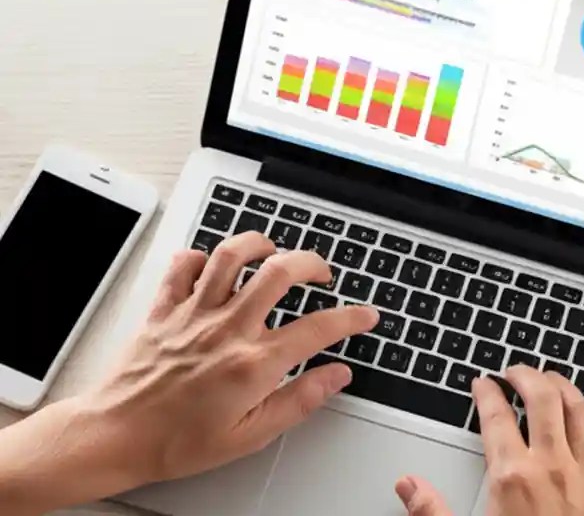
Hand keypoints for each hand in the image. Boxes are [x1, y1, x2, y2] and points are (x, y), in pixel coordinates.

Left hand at [92, 232, 377, 483]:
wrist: (113, 436)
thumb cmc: (175, 442)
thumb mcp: (250, 437)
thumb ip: (299, 401)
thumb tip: (336, 377)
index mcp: (253, 363)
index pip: (319, 328)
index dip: (352, 317)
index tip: (366, 316)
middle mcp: (227, 329)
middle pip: (281, 272)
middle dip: (313, 264)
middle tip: (322, 275)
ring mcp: (194, 314)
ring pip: (232, 255)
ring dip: (260, 245)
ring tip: (273, 253)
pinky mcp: (165, 309)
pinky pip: (184, 266)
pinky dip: (202, 258)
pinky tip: (214, 267)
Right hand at [395, 366, 583, 515]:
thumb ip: (433, 513)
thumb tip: (408, 486)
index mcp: (511, 478)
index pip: (496, 416)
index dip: (486, 391)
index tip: (481, 382)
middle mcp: (551, 468)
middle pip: (543, 398)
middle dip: (526, 375)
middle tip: (513, 371)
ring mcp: (583, 475)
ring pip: (579, 410)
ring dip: (563, 387)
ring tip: (549, 379)